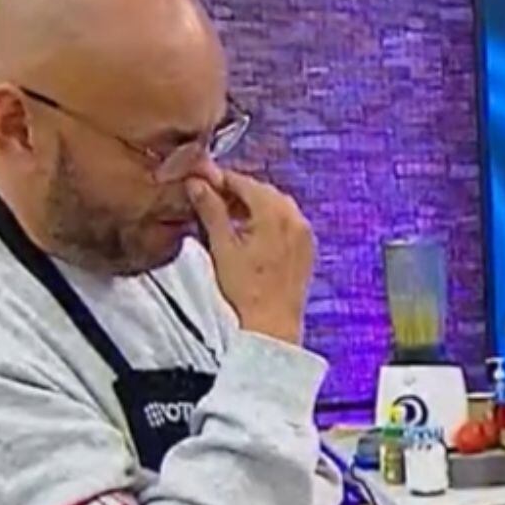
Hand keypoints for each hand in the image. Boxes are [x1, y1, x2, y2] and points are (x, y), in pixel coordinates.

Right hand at [187, 172, 314, 345]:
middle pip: (262, 191)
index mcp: (275, 213)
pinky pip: (286, 222)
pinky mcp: (306, 248)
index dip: (220, 180)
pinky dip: (267, 221)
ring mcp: (304, 233)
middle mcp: (295, 218)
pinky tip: (249, 236)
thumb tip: (198, 185)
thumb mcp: (221, 246)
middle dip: (236, 193)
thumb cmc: (248, 292)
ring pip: (275, 206)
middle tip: (210, 201)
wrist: (272, 324)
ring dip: (252, 207)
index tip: (202, 183)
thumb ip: (210, 210)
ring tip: (228, 221)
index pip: (244, 182)